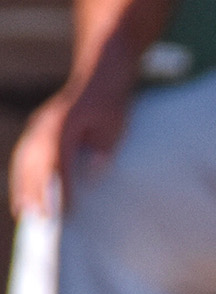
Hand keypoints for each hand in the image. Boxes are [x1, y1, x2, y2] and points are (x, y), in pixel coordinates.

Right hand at [10, 73, 132, 216]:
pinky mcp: (36, 129)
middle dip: (34, 194)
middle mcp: (45, 126)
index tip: (64, 212)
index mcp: (63, 125)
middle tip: (38, 220)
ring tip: (24, 214)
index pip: (59, 163)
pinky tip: (24, 194)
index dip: (60, 189)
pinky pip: (23, 156)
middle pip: (34, 165)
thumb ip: (105, 147)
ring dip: (22, 188)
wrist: (99, 73)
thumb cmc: (111, 101)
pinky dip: (22, 176)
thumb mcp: (115, 124)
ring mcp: (37, 127)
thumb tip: (95, 170)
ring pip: (23, 162)